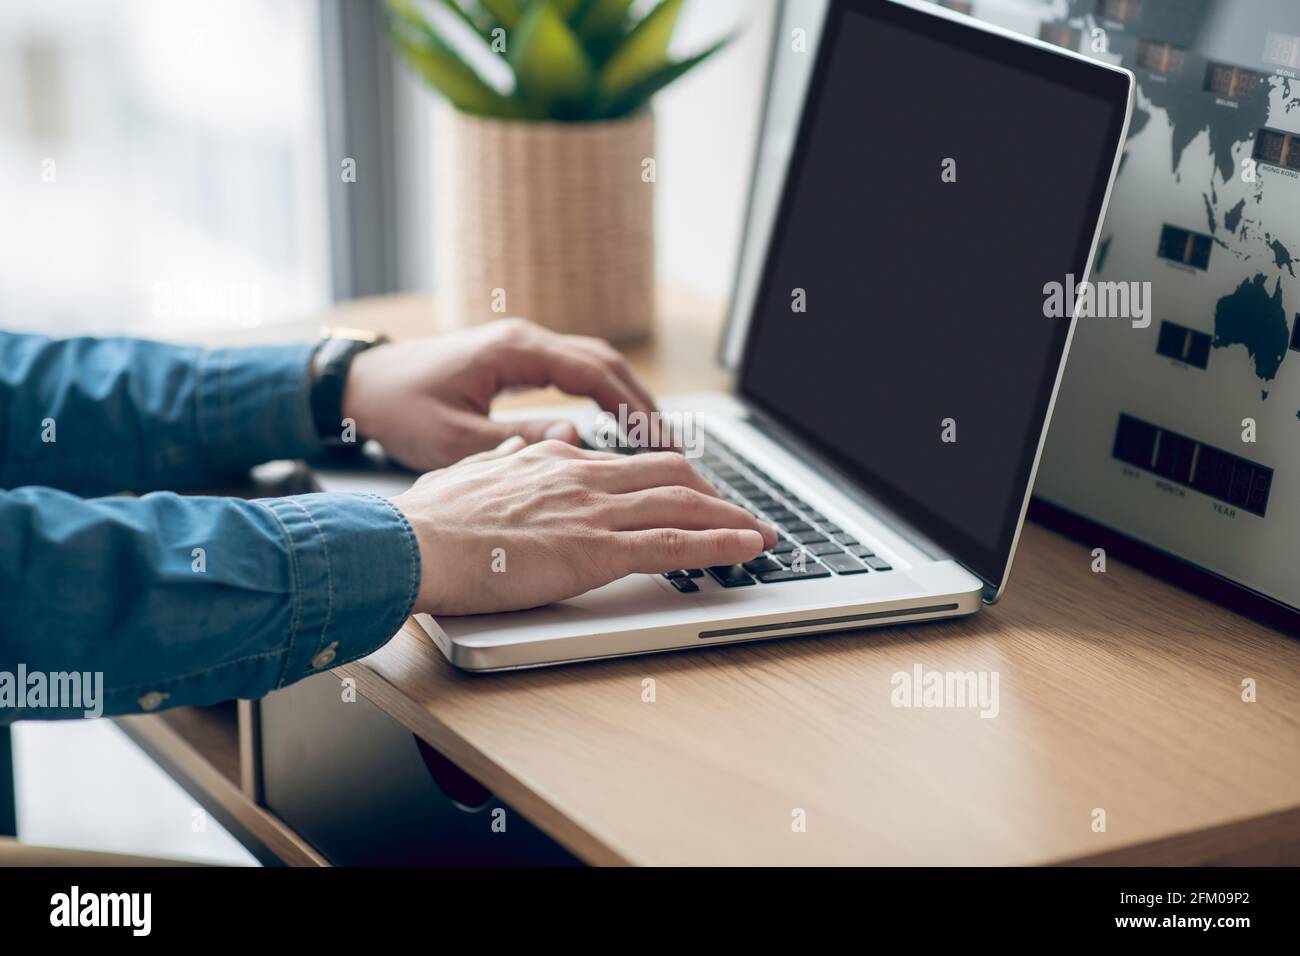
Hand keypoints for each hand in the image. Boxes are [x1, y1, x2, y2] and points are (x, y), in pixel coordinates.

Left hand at [341, 318, 658, 470]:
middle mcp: (522, 341)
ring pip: (591, 363)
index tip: (659, 443)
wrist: (357, 384)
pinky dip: (601, 395)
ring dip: (625, 397)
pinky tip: (612, 425)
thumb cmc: (397, 408)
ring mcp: (519, 347)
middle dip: (641, 403)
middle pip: (603, 362)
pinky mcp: (512, 360)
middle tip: (672, 446)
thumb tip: (574, 443)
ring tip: (653, 439)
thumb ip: (516, 442)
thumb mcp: (455, 437)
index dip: (632, 410)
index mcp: (513, 352)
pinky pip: (572, 372)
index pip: (593, 373)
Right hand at [392, 438, 778, 615]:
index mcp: (557, 461)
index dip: (672, 478)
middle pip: (672, 477)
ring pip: (684, 506)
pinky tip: (747, 548)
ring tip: (763, 534)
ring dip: (732, 519)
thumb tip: (540, 441)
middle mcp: (584, 478)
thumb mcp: (472, 471)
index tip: (692, 492)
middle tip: (741, 515)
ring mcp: (594, 512)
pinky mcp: (595, 550)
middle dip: (715, 496)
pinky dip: (719, 545)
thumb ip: (512, 455)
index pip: (631, 464)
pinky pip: (673, 545)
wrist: (410, 544)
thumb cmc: (431, 520)